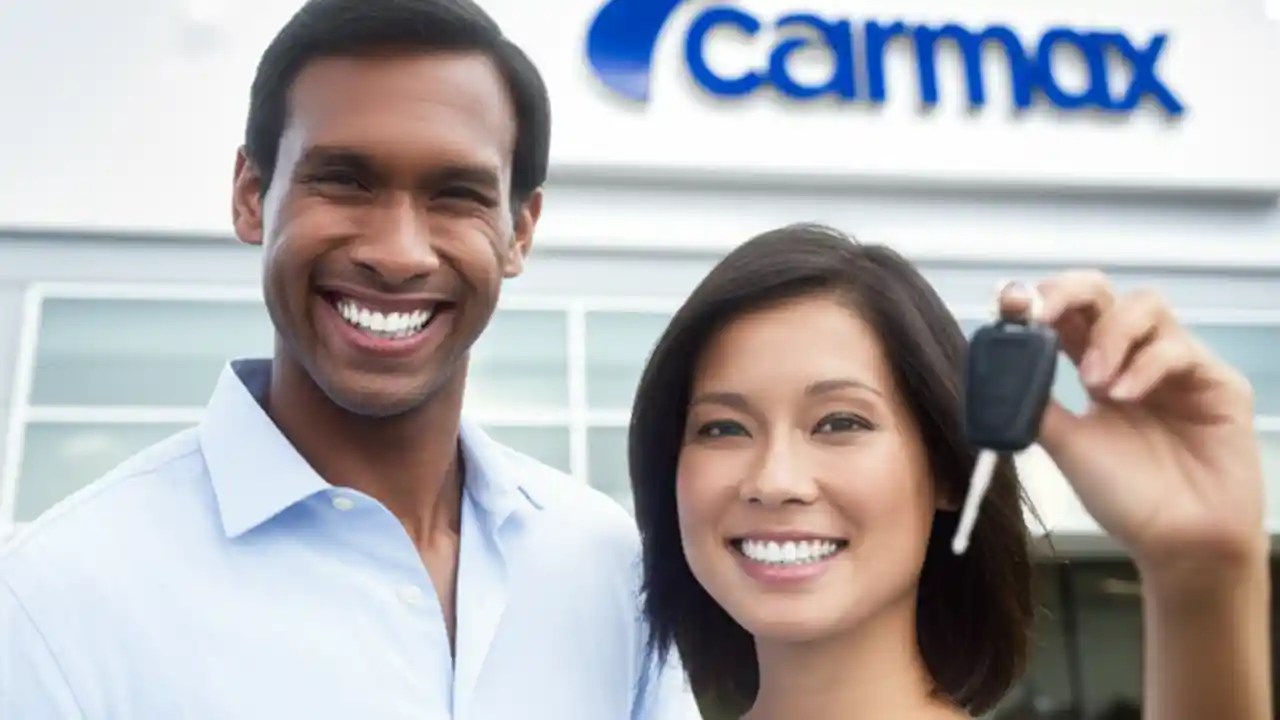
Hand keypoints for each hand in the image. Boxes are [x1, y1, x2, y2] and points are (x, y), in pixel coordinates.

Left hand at [998, 272, 1265, 573]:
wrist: (1178, 545)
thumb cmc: (1125, 496)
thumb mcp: (1065, 444)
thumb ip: (1033, 403)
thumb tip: (994, 367)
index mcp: (1092, 365)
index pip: (1065, 313)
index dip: (1037, 299)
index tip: (1010, 303)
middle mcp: (1134, 356)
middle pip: (1103, 291)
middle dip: (1068, 292)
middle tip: (1041, 315)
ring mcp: (1177, 365)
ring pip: (1145, 305)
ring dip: (1109, 335)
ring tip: (1093, 382)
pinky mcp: (1217, 381)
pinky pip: (1178, 349)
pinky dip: (1144, 367)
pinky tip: (1124, 396)